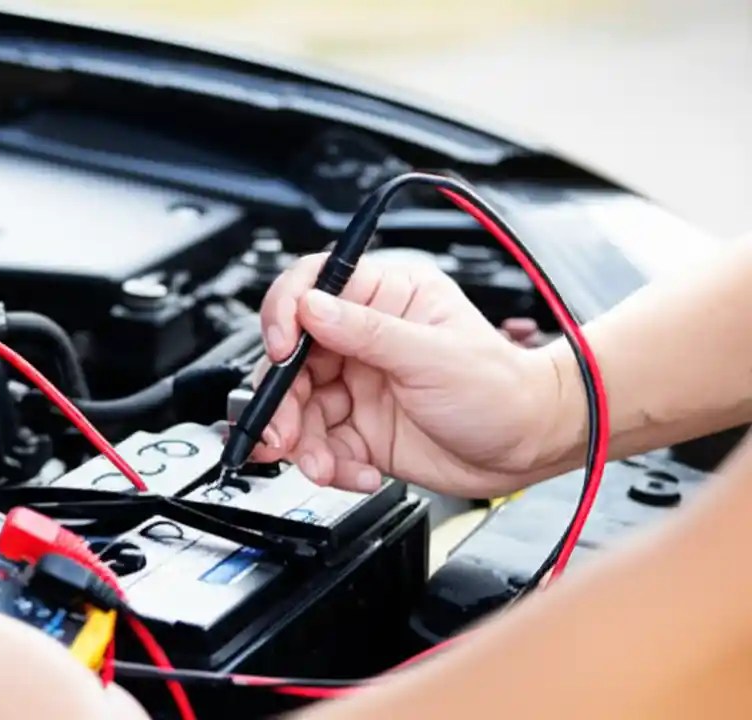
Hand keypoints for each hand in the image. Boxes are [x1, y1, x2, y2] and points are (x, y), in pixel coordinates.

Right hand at [252, 252, 562, 497]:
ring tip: (321, 466)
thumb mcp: (433, 355)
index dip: (286, 315)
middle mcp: (363, 339)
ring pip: (298, 407)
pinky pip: (320, 445)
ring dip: (300, 442)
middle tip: (282, 431)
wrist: (528, 449)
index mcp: (384, 299)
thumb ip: (367, 332)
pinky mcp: (358, 429)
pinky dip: (328, 464)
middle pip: (293, 358)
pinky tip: (356, 472)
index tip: (281, 349)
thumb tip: (311, 306)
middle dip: (282, 399)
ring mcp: (358, 385)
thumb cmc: (501, 389)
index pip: (312, 287)